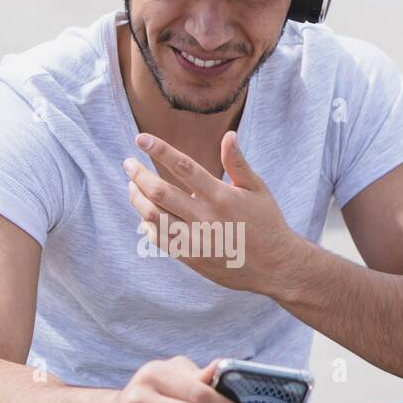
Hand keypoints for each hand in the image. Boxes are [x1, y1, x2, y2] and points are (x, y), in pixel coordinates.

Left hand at [124, 130, 297, 293]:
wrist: (275, 267)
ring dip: (137, 199)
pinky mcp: (192, 258)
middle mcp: (206, 218)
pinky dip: (147, 224)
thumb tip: (228, 135)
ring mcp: (196, 241)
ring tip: (132, 186)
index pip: (183, 167)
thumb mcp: (257, 189)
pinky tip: (145, 214)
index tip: (141, 139)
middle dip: (138, 175)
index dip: (160, 150)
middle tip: (127, 163)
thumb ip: (238, 163)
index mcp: (221, 196)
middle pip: (159, 192)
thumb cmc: (267, 222)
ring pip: (154, 217)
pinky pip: (160, 240)